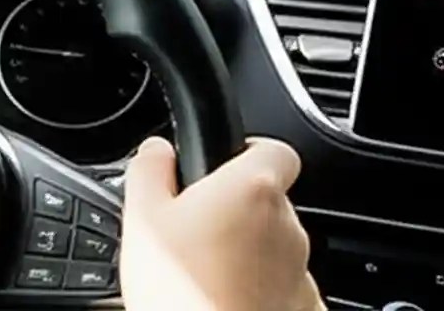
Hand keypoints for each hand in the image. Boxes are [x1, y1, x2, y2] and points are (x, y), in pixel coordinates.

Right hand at [120, 137, 323, 310]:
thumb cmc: (177, 291)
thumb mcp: (141, 217)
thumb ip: (149, 169)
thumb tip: (156, 150)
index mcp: (251, 189)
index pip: (275, 149)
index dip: (248, 152)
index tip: (222, 166)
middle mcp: (286, 225)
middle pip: (267, 200)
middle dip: (235, 210)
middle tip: (193, 229)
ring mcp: (299, 270)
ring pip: (271, 245)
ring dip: (244, 251)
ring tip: (200, 271)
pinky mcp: (303, 307)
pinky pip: (279, 286)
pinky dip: (257, 289)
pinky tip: (221, 299)